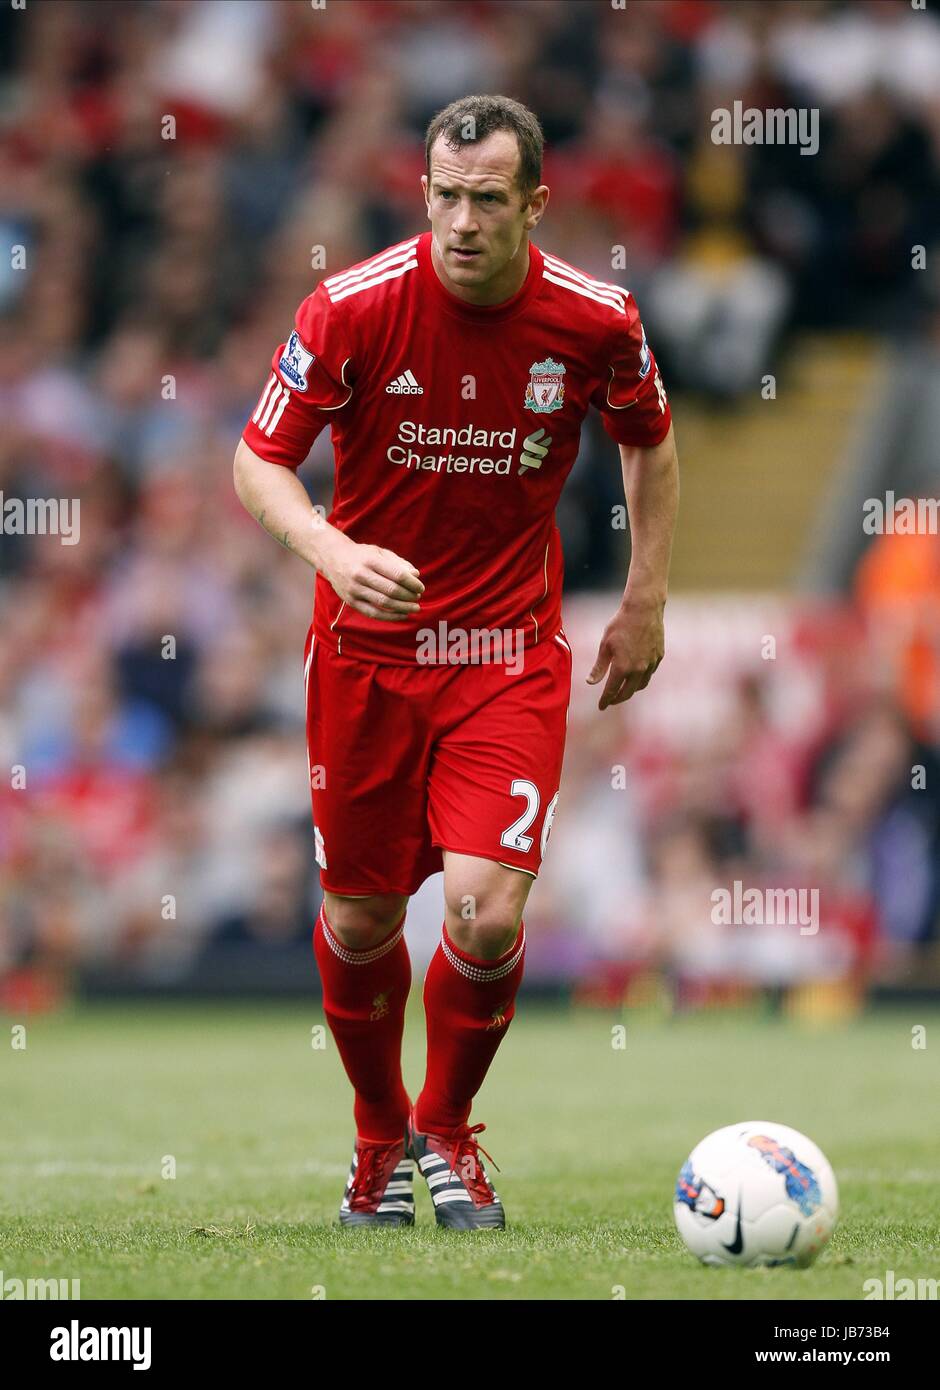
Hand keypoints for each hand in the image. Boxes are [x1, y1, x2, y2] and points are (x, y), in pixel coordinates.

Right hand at [322, 535, 423, 621]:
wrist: (332, 558)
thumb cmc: (361, 555)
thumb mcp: (379, 552)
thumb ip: (398, 563)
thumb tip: (416, 575)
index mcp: (370, 560)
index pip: (396, 574)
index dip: (412, 583)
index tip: (420, 587)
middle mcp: (361, 575)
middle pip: (391, 590)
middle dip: (409, 596)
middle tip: (418, 597)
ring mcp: (354, 589)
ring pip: (383, 603)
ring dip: (403, 607)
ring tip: (414, 607)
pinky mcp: (351, 601)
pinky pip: (373, 613)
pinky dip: (390, 616)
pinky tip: (402, 615)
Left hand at [586, 594, 664, 708]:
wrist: (644, 610)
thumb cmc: (620, 624)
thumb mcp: (605, 645)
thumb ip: (599, 667)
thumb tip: (590, 683)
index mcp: (622, 668)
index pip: (611, 691)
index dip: (605, 700)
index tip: (601, 706)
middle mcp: (638, 670)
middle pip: (627, 693)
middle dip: (618, 699)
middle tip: (611, 701)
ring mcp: (650, 664)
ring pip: (641, 685)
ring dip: (631, 690)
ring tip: (623, 689)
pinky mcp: (659, 657)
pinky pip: (649, 674)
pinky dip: (641, 678)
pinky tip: (636, 675)